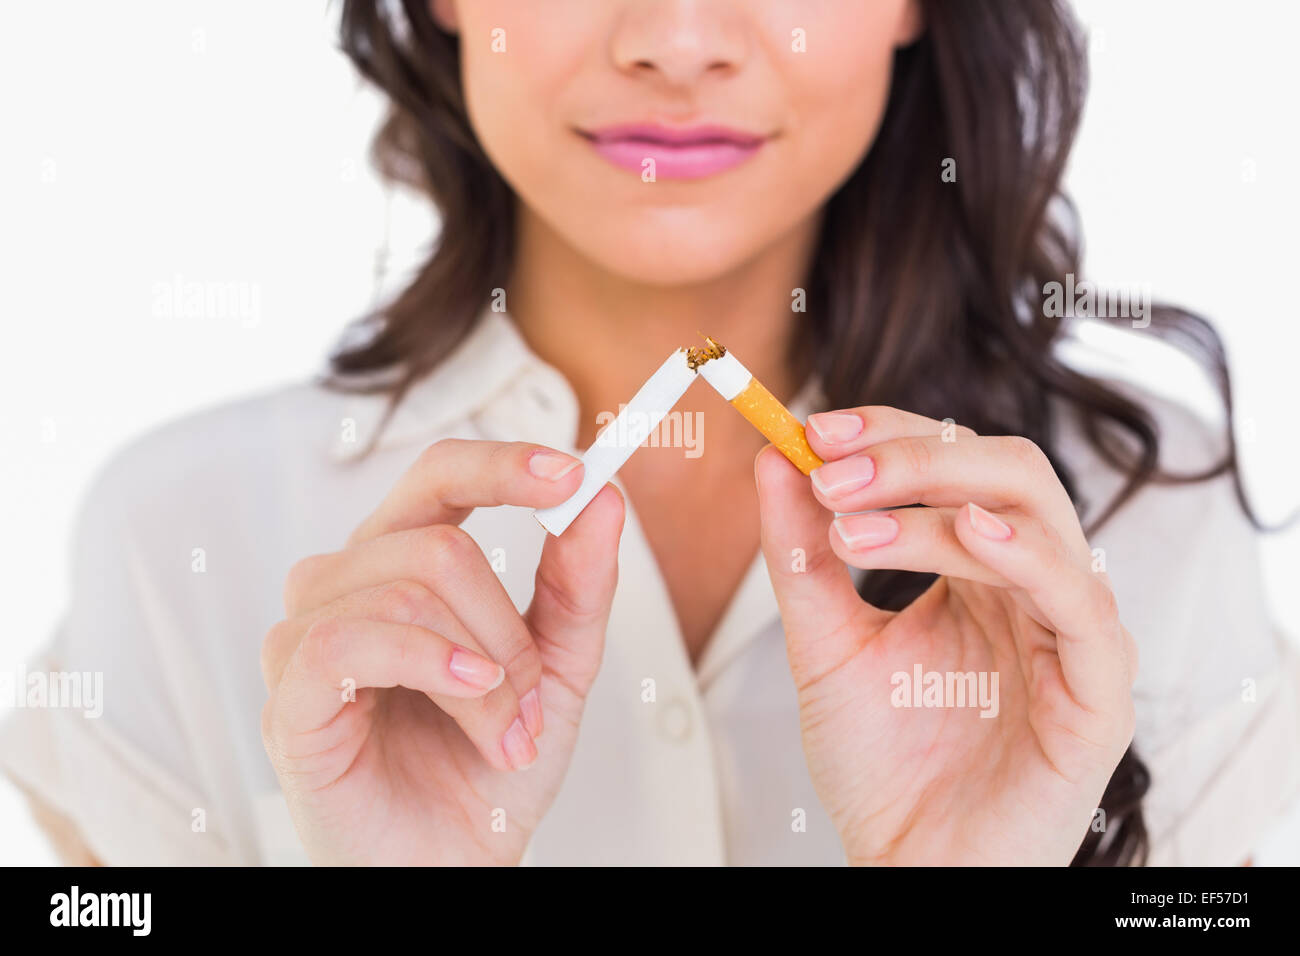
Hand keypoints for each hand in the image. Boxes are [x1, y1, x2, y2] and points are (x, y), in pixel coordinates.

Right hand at [260, 439, 624, 864]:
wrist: (455, 863)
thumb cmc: (487, 764)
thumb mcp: (559, 667)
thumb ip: (578, 584)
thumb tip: (602, 500)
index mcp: (402, 565)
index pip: (439, 475)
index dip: (501, 464)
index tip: (572, 475)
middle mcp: (347, 586)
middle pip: (437, 542)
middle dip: (509, 627)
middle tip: (535, 697)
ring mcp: (308, 639)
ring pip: (409, 593)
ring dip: (486, 672)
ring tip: (505, 733)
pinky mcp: (290, 697)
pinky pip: (349, 639)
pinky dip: (427, 663)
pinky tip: (467, 694)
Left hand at [754, 406, 1137, 864]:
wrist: (908, 867)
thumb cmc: (883, 765)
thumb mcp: (824, 642)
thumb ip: (801, 554)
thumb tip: (773, 458)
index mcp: (976, 568)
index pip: (951, 461)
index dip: (888, 433)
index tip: (814, 429)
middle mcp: (1030, 587)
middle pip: (1003, 469)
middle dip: (913, 456)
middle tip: (832, 471)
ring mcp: (1070, 635)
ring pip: (1036, 519)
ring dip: (939, 502)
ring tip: (852, 524)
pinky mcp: (1097, 694)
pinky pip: (1083, 605)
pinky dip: (1030, 558)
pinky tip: (972, 537)